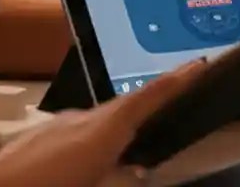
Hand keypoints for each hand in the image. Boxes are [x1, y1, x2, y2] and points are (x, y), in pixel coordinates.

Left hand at [0, 61, 204, 186]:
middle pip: (128, 106)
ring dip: (118, 128)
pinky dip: (93, 139)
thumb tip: (139, 172)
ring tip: (130, 145)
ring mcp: (62, 124)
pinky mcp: (43, 134)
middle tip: (177, 95)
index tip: (196, 65)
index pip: (148, 99)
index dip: (175, 82)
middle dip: (153, 102)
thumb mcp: (93, 185)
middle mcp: (85, 119)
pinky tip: (86, 161)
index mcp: (104, 131)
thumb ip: (119, 177)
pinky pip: (79, 131)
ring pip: (101, 121)